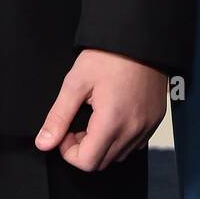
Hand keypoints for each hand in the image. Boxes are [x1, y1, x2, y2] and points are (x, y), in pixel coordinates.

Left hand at [34, 49, 167, 171]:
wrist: (140, 37)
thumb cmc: (109, 55)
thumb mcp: (76, 81)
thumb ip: (59, 116)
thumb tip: (43, 143)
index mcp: (112, 121)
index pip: (87, 162)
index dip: (69, 151)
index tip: (66, 131)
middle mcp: (133, 129)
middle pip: (103, 162)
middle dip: (85, 149)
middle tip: (79, 123)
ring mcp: (147, 125)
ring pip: (120, 155)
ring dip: (103, 145)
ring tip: (96, 118)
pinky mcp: (156, 119)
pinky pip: (136, 143)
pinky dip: (122, 139)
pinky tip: (114, 117)